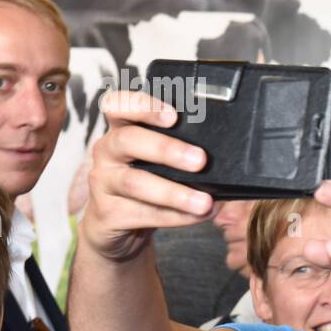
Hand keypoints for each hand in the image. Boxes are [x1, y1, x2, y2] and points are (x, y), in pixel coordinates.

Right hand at [81, 91, 213, 261]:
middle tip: (200, 160)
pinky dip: (174, 216)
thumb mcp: (159, 160)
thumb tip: (226, 152)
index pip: (118, 105)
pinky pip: (143, 214)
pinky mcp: (108, 213)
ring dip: (174, 193)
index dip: (143, 106)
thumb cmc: (149, 181)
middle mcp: (107, 151)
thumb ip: (181, 148)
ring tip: (204, 202)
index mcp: (121, 129)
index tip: (173, 116)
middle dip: (165, 149)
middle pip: (128, 140)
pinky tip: (197, 216)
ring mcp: (103, 182)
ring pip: (136, 183)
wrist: (120, 224)